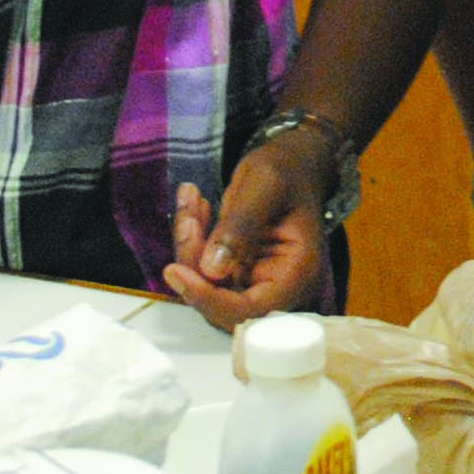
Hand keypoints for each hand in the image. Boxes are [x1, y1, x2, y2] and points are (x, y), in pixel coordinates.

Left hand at [163, 135, 330, 328]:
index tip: (175, 271)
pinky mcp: (239, 270)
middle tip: (188, 220)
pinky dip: (192, 240)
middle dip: (195, 265)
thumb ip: (240, 227)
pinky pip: (205, 269)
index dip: (209, 299)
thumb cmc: (287, 168)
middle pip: (224, 303)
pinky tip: (195, 205)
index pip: (251, 310)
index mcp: (298, 272)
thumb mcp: (264, 184)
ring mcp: (257, 280)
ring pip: (209, 286)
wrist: (294, 162)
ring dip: (189, 248)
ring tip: (191, 202)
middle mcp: (279, 285)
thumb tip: (212, 270)